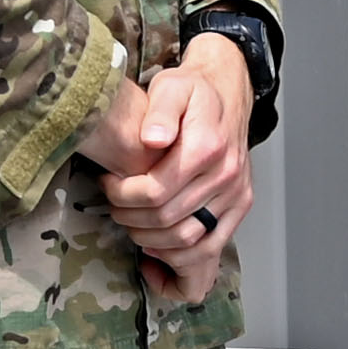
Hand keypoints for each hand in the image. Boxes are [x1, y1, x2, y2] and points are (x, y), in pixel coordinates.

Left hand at [100, 38, 254, 298]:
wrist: (227, 96)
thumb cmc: (192, 93)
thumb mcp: (172, 87)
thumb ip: (161, 110)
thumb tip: (152, 139)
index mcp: (208, 148)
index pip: (155, 192)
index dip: (122, 196)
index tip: (108, 184)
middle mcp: (227, 176)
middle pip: (167, 220)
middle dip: (130, 219)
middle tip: (114, 206)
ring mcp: (237, 196)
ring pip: (188, 242)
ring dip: (151, 241)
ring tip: (132, 224)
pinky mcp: (240, 209)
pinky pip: (210, 250)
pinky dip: (180, 260)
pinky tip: (157, 251)